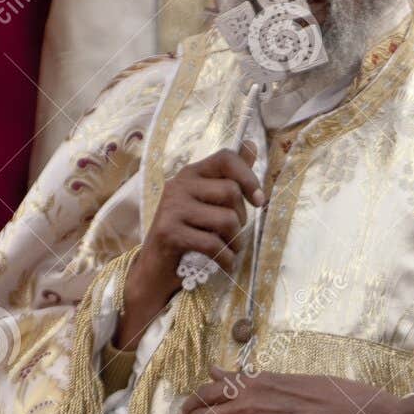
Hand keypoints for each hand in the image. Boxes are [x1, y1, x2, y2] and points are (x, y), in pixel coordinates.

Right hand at [117, 145, 261, 348]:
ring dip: (236, 242)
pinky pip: (213, 244)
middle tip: (233, 234)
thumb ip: (230, 175)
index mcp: (191, 174)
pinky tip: (225, 265)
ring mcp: (172, 208)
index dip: (249, 176)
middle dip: (241, 219)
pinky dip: (226, 259)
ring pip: (227, 219)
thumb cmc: (188, 235)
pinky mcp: (169, 232)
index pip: (226, 158)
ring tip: (229, 250)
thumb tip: (251, 143)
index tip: (259, 201)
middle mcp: (179, 185)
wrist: (155, 270)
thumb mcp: (209, 203)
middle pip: (231, 192)